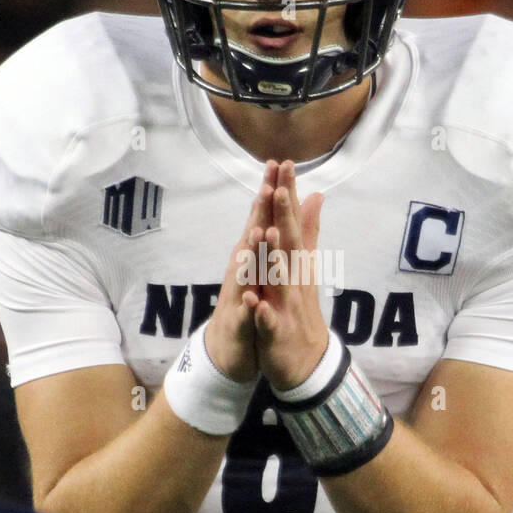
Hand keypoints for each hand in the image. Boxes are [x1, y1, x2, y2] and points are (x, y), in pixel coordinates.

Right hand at [203, 160, 275, 382]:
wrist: (231, 348)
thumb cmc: (249, 304)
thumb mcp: (265, 269)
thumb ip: (272, 236)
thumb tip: (281, 205)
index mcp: (253, 258)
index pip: (263, 219)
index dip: (271, 193)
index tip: (280, 164)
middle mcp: (243, 271)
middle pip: (251, 238)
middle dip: (258, 214)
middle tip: (267, 186)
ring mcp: (239, 297)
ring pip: (245, 274)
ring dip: (250, 256)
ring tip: (258, 235)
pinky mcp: (241, 325)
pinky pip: (244, 316)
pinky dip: (248, 308)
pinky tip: (251, 300)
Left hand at [249, 160, 330, 390]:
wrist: (306, 361)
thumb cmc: (299, 308)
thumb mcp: (304, 267)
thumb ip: (308, 231)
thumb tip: (316, 195)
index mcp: (295, 263)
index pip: (292, 223)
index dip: (288, 196)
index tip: (285, 165)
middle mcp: (293, 280)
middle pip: (289, 244)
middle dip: (284, 217)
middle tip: (279, 187)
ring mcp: (286, 306)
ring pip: (279, 280)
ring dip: (274, 258)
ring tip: (268, 234)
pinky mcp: (277, 332)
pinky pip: (268, 321)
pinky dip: (262, 312)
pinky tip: (254, 302)